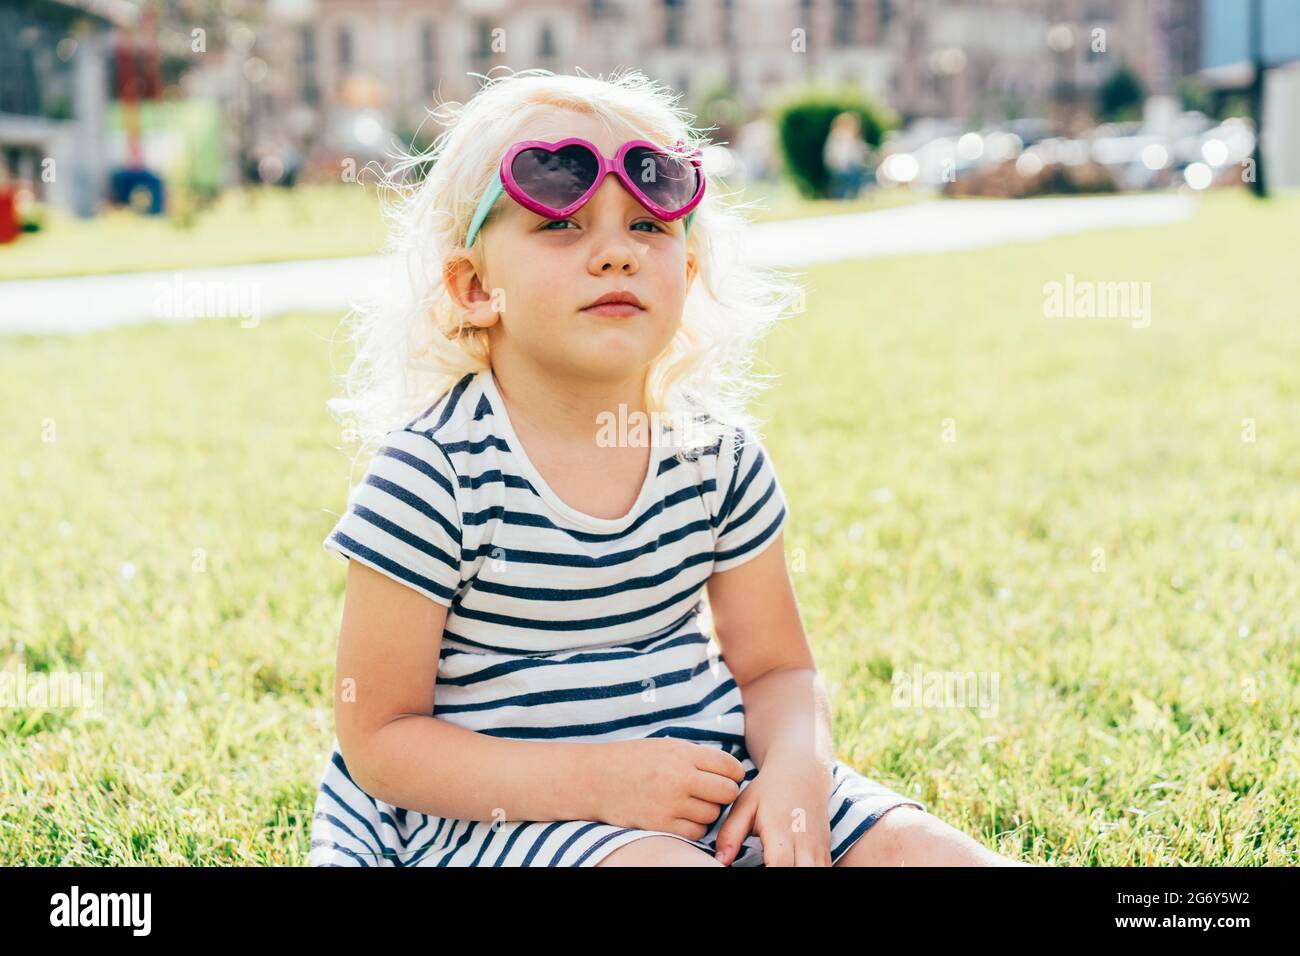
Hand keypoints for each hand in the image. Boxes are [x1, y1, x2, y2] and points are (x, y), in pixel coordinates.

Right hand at [593, 739, 745, 841]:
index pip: (730, 766)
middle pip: (727, 792)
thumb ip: (696, 757)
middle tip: (712, 792)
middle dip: (725, 793)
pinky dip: (694, 827)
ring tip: (691, 803)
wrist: (594, 778)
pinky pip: (695, 832)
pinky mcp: (660, 824)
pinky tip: (682, 817)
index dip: (733, 773)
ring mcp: (670, 803)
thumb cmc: (632, 760)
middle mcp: (679, 777)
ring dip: (708, 811)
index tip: (726, 776)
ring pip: (713, 814)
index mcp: (682, 753)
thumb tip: (730, 772)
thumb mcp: (665, 746)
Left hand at [713, 753, 834, 865]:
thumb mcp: (745, 805)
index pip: (779, 866)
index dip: (770, 876)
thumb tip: (720, 861)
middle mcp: (804, 843)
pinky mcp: (826, 851)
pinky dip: (810, 874)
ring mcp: (818, 848)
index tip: (756, 874)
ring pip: (817, 873)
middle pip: (801, 874)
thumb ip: (730, 835)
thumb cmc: (769, 790)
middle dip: (786, 879)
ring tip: (778, 867)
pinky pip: (824, 870)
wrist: (804, 772)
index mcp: (780, 832)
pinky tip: (793, 866)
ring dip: (800, 876)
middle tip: (766, 868)